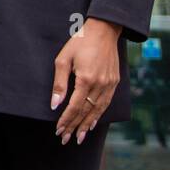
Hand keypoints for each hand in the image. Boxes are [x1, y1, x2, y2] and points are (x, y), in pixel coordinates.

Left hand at [51, 18, 121, 144]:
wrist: (103, 30)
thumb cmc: (79, 43)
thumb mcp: (63, 60)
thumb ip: (59, 84)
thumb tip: (55, 105)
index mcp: (86, 79)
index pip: (74, 107)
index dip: (66, 120)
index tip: (58, 130)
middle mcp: (100, 84)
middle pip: (86, 111)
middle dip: (75, 126)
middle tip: (65, 139)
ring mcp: (109, 84)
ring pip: (98, 110)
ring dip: (87, 124)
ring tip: (79, 136)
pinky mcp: (115, 81)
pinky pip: (106, 103)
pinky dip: (99, 114)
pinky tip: (93, 122)